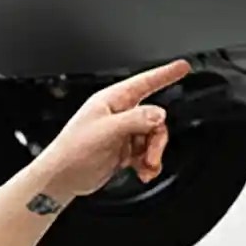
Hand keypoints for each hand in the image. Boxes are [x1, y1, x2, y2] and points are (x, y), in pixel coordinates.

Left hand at [40, 59, 190, 195]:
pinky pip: (146, 153)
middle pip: (154, 118)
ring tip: (145, 167)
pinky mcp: (123, 150)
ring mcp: (121, 133)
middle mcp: (118, 114)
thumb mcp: (107, 131)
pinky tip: (142, 172)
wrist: (62, 178)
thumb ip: (135, 120)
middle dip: (157, 139)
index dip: (164, 74)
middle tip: (151, 156)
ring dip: (153, 155)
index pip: (143, 82)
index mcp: (111, 101)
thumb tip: (159, 113)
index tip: (182, 67)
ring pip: (152, 138)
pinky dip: (148, 164)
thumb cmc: (73, 150)